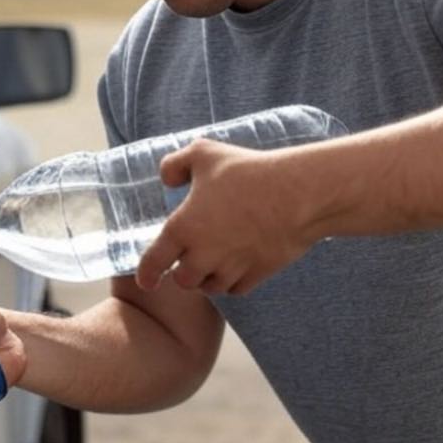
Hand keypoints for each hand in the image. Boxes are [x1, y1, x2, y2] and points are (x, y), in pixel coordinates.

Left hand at [136, 139, 323, 294]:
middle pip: (183, 280)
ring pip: (210, 287)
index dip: (147, 274)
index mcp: (183, 228)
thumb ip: (176, 164)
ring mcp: (231, 268)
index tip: (146, 281)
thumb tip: (167, 180)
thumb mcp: (203, 153)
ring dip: (208, 277)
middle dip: (183, 271)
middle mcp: (203, 255)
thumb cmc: (247, 172)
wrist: (296, 195)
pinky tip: (237, 264)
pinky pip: (237, 289)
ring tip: (214, 259)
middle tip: (189, 256)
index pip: (154, 263)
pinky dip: (233, 281)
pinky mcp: (257, 275)